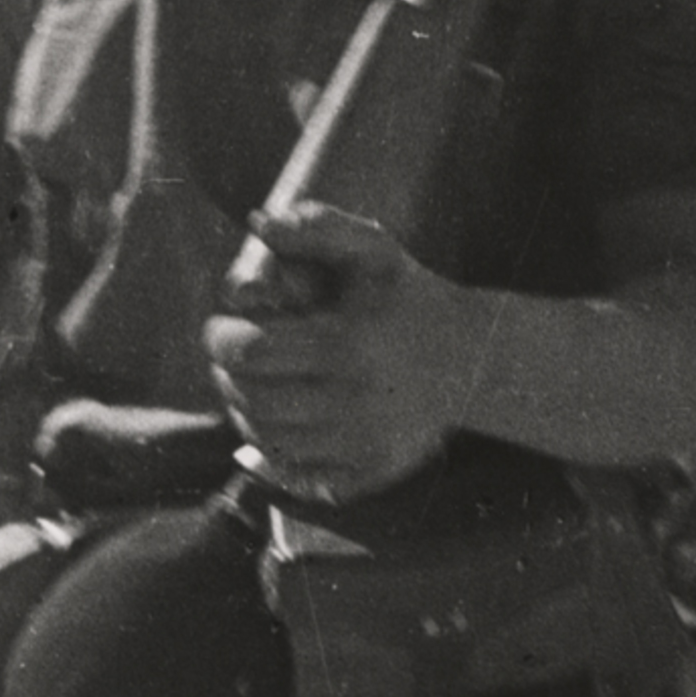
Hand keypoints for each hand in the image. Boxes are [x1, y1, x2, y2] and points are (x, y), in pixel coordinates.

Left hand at [202, 203, 470, 504]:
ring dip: (245, 412)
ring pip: (270, 441)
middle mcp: (354, 401)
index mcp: (347, 344)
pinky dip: (274, 455)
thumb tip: (258, 222)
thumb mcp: (374, 250)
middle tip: (230, 359)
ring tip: (251, 386)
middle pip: (254, 402)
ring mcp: (362, 443)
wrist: (476, 357)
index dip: (220, 339)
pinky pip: (298, 475)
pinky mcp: (370, 471)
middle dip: (226, 377)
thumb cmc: (411, 297)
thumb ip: (319, 227)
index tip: (219, 328)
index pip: (252, 352)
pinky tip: (275, 427)